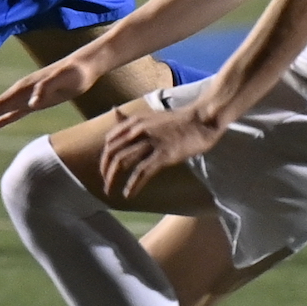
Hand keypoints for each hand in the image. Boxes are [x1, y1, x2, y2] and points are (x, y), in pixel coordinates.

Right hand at [0, 55, 104, 130]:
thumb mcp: (63, 79)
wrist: (86, 64)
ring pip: (2, 110)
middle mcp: (23, 91)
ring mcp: (29, 96)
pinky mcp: (38, 101)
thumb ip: (47, 87)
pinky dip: (4, 119)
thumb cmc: (76, 72)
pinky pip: (15, 112)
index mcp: (26, 88)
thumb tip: (32, 102)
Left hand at [98, 104, 221, 198]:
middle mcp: (138, 130)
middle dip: (106, 170)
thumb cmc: (177, 120)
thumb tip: (114, 112)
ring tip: (110, 191)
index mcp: (134, 120)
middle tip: (106, 184)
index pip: (110, 140)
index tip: (105, 169)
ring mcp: (150, 142)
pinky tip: (128, 194)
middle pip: (113, 152)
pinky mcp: (163, 155)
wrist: (201, 120)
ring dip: (113, 179)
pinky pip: (141, 172)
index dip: (105, 157)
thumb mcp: (150, 116)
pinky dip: (133, 185)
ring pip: (122, 162)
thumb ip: (131, 119)